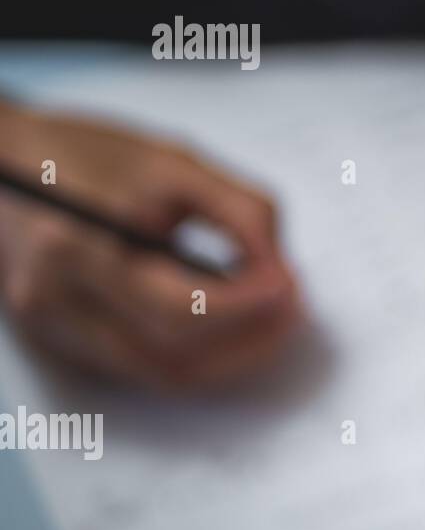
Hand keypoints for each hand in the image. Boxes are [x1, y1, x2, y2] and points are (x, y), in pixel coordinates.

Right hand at [0, 101, 300, 389]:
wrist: (0, 162)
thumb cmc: (88, 154)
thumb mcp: (174, 163)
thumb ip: (239, 212)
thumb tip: (280, 271)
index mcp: (80, 246)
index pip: (180, 310)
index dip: (247, 308)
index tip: (291, 288)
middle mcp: (57, 301)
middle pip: (173, 358)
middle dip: (247, 340)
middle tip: (292, 309)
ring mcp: (52, 329)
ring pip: (159, 375)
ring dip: (227, 357)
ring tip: (270, 319)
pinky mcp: (58, 341)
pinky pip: (139, 367)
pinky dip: (194, 353)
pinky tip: (227, 322)